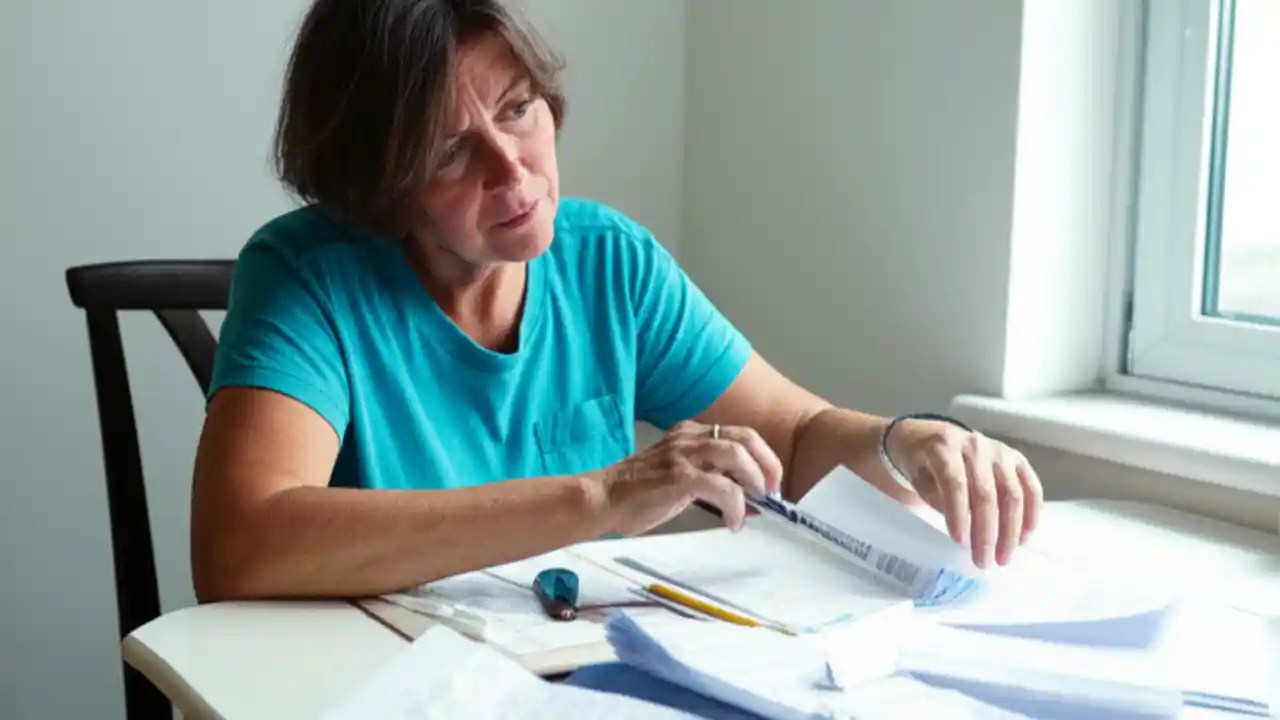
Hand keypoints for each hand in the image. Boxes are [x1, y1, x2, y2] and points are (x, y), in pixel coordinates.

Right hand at [595, 420, 783, 535]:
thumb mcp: (679, 477)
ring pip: (736, 453)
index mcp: (689, 433)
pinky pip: (722, 486)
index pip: (739, 434)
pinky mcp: (678, 476)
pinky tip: (733, 522)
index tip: (770, 482)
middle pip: (745, 437)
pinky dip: (736, 506)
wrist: (601, 499)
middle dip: (767, 464)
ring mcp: (682, 454)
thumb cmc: (637, 494)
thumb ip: (709, 478)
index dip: (762, 457)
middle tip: (774, 491)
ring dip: (755, 479)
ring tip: (760, 502)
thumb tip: (746, 497)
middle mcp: (688, 436)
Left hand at [885, 420, 1042, 568]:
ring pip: (1012, 494)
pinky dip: (1030, 515)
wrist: (933, 437)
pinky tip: (1024, 537)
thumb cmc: (923, 463)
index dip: (958, 513)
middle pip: (986, 493)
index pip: (955, 482)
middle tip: (983, 561)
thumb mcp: (918, 478)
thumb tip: (964, 532)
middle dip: (986, 532)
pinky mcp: (1017, 459)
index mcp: (945, 447)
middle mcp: (976, 446)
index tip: (959, 542)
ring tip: (1003, 557)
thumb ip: (937, 499)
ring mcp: (1000, 451)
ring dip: (1010, 530)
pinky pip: (1031, 488)